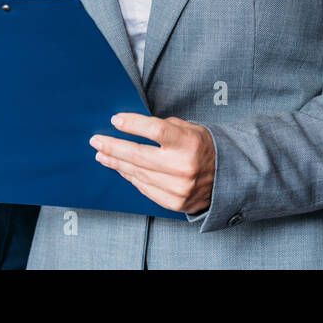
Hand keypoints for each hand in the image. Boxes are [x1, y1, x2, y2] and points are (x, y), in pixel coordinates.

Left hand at [90, 114, 214, 214]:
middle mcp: (183, 167)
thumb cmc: (203, 148)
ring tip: (102, 155)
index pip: (155, 131)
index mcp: (189, 143)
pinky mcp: (173, 202)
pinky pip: (144, 188)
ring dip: (117, 163)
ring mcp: (178, 188)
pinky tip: (120, 168)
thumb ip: (164, 127)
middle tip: (97, 141)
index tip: (115, 120)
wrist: (226, 178)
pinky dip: (130, 177)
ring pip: (138, 173)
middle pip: (139, 155)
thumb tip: (131, 126)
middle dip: (113, 147)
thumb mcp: (190, 129)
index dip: (133, 125)